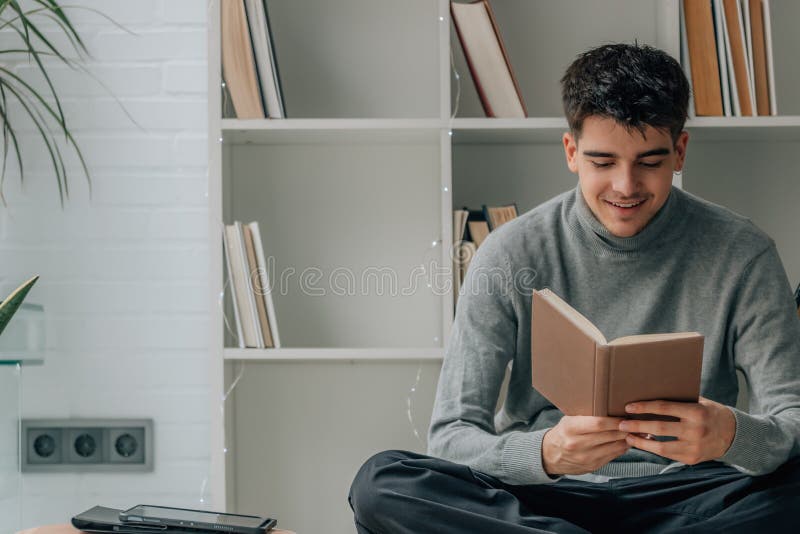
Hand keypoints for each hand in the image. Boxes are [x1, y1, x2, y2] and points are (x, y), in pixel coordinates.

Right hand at [542, 416, 629, 475]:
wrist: (550, 455)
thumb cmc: (563, 432)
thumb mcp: (568, 420)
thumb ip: (586, 416)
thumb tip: (610, 408)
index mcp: (570, 428)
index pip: (597, 424)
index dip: (614, 420)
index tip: (624, 416)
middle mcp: (577, 444)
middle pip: (608, 435)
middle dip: (624, 429)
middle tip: (635, 423)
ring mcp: (585, 457)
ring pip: (614, 447)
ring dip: (626, 439)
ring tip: (635, 432)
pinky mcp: (592, 466)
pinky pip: (613, 456)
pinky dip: (622, 448)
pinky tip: (626, 441)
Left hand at [620, 396, 735, 464]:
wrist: (733, 435)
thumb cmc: (710, 413)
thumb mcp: (699, 401)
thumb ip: (679, 400)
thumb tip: (649, 391)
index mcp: (696, 412)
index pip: (665, 408)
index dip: (644, 407)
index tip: (629, 406)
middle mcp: (696, 430)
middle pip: (659, 428)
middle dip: (637, 425)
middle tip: (620, 423)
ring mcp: (694, 447)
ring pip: (661, 446)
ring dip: (640, 441)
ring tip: (627, 435)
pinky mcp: (691, 459)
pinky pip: (667, 454)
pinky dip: (652, 449)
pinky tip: (641, 443)